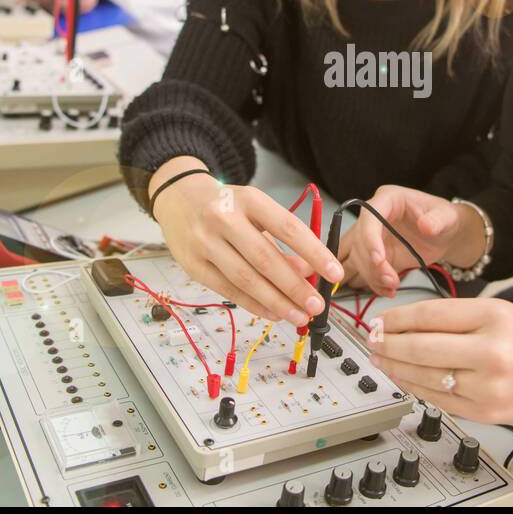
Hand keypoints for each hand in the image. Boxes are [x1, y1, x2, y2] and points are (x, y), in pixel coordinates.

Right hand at [150, 161, 342, 323]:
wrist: (178, 198)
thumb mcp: (256, 210)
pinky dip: (254, 305)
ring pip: (247, 279)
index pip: (288, 228)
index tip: (334, 273)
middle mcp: (224, 219)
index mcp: (249, 199)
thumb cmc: (226, 206)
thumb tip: (307, 273)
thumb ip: (281, 240)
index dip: (315, 253)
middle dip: (295, 287)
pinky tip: (273, 313)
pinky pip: (228, 291)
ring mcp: (205, 243)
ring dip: (277, 302)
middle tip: (317, 305)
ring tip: (300, 316)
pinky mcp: (193, 266)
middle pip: (266, 259)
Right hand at [342, 186, 474, 296]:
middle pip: (359, 241)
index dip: (369, 238)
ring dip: (371, 276)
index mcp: (387, 199)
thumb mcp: (446, 216)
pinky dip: (374, 283)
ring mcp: (372, 237)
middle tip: (391, 280)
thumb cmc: (444, 219)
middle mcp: (374, 217)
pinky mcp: (374, 255)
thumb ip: (437, 220)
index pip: (369, 217)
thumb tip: (426, 225)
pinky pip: (365, 270)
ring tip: (392, 286)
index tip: (378, 259)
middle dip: (372, 264)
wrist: (444, 235)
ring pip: (357, 258)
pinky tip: (388, 291)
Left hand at [368, 297, 512, 425]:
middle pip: (422, 347)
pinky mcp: (484, 413)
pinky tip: (404, 378)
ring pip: (425, 376)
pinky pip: (438, 400)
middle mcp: (492, 352)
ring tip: (380, 359)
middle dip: (389, 343)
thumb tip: (407, 322)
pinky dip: (415, 388)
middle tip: (372, 340)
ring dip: (395, 367)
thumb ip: (458, 316)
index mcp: (496, 318)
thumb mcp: (503, 311)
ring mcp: (487, 387)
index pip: (432, 315)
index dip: (398, 317)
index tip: (381, 319)